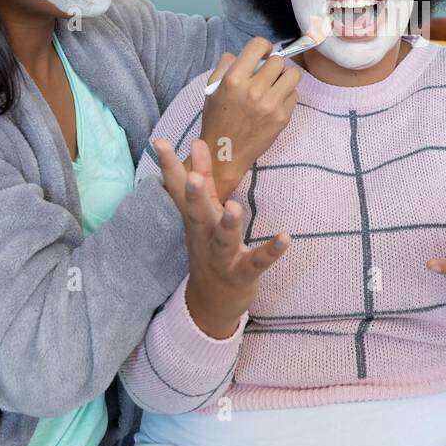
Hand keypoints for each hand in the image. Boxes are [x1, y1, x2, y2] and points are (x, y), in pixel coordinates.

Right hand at [153, 137, 288, 339]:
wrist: (210, 303)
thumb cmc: (209, 248)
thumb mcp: (205, 215)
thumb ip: (204, 178)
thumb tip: (198, 142)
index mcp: (195, 221)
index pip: (179, 191)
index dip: (168, 167)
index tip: (159, 142)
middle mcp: (203, 238)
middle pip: (196, 216)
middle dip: (195, 197)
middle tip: (194, 178)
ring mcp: (221, 259)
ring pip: (223, 242)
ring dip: (228, 225)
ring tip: (234, 208)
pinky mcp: (242, 274)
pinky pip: (257, 263)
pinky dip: (271, 251)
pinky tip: (286, 238)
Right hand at [200, 37, 301, 199]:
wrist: (224, 153)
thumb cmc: (217, 119)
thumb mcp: (212, 88)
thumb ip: (225, 65)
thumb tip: (242, 52)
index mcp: (234, 79)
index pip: (259, 45)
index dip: (264, 47)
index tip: (263, 55)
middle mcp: (254, 90)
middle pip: (279, 60)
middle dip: (274, 65)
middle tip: (268, 75)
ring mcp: (270, 104)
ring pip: (293, 75)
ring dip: (285, 77)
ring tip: (276, 85)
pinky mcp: (282, 117)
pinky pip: (295, 94)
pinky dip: (287, 95)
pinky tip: (276, 102)